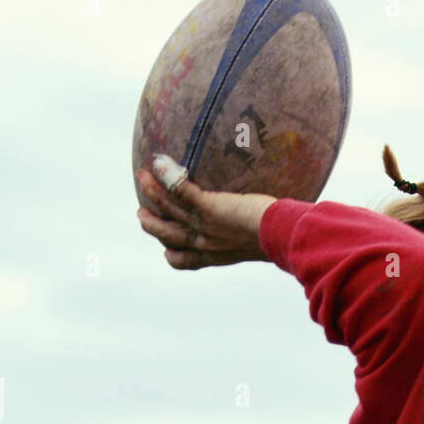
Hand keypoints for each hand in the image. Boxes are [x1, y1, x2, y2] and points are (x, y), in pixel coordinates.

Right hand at [136, 155, 276, 268]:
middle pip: (168, 237)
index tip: (167, 249)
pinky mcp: (209, 208)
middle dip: (151, 226)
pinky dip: (167, 177)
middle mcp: (205, 244)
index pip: (186, 261)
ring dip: (151, 193)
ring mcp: (205, 226)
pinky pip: (180, 191)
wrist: (282, 236)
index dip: (172, 254)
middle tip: (141, 213)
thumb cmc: (279, 237)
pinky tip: (158, 163)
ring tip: (141, 177)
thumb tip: (265, 222)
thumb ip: (252, 235)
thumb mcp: (260, 242)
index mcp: (216, 256)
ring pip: (168, 210)